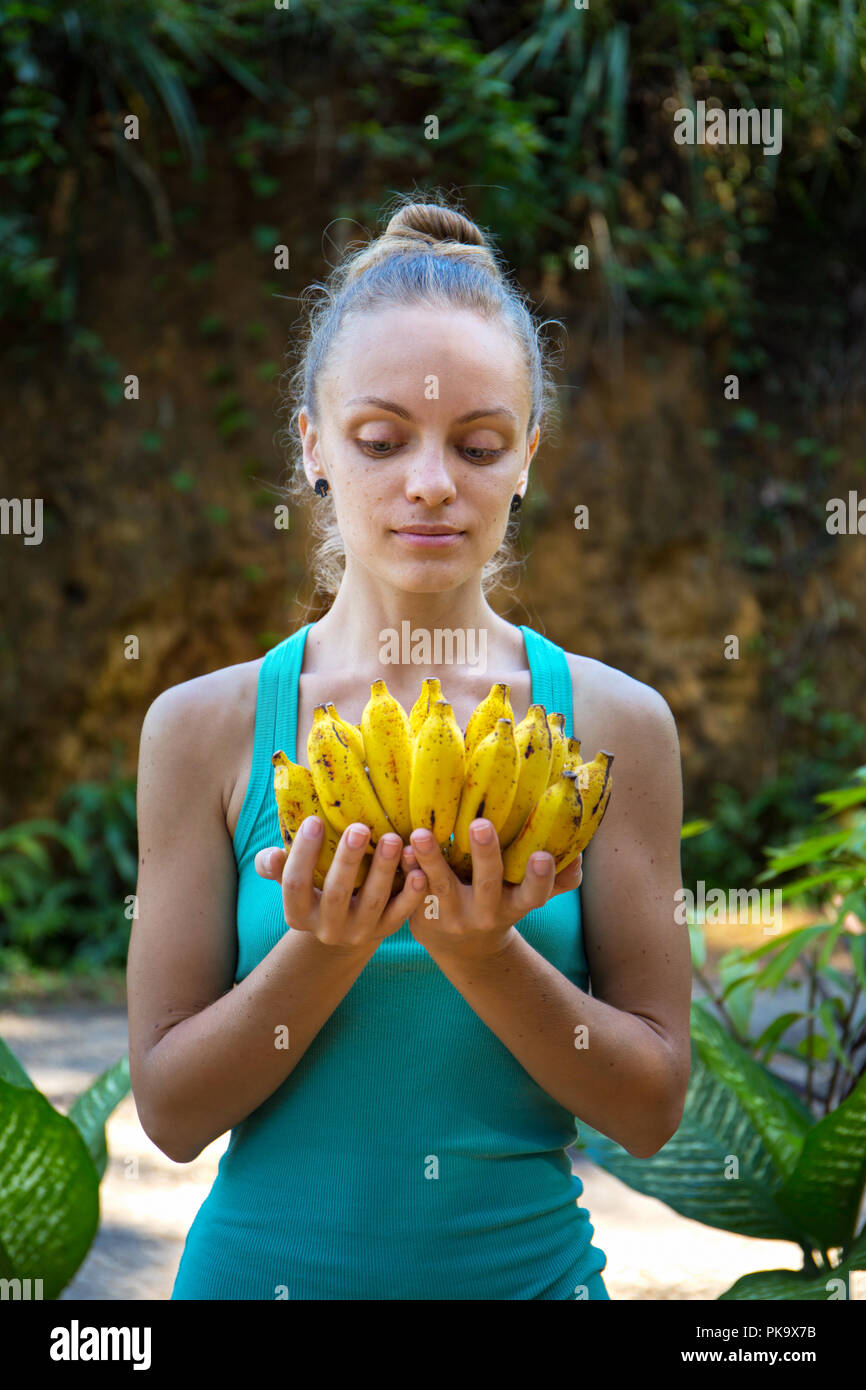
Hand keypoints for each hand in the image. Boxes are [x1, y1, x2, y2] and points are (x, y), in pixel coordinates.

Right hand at [255, 817, 428, 952]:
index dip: (303, 854)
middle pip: (336, 893)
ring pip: (372, 902)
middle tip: (360, 827)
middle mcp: (327, 928)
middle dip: (348, 860)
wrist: (343, 927)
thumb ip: (276, 866)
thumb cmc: (315, 888)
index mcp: (298, 913)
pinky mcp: (386, 931)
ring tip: (393, 839)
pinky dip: (412, 893)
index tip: (315, 820)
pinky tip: (419, 870)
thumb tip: (272, 855)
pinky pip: (401, 913)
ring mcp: (358, 932)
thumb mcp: (294, 881)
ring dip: (384, 869)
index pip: (295, 885)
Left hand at [400, 818, 582, 960]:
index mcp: (516, 904)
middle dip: (485, 855)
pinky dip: (404, 870)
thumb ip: (557, 880)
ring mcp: (451, 915)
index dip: (540, 878)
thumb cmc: (501, 904)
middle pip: (487, 884)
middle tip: (481, 824)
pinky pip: (412, 891)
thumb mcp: (528, 898)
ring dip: (431, 859)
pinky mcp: (421, 913)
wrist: (461, 947)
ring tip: (420, 833)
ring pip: (441, 887)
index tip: (542, 855)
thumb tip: (578, 854)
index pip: (534, 893)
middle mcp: (485, 912)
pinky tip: (398, 848)